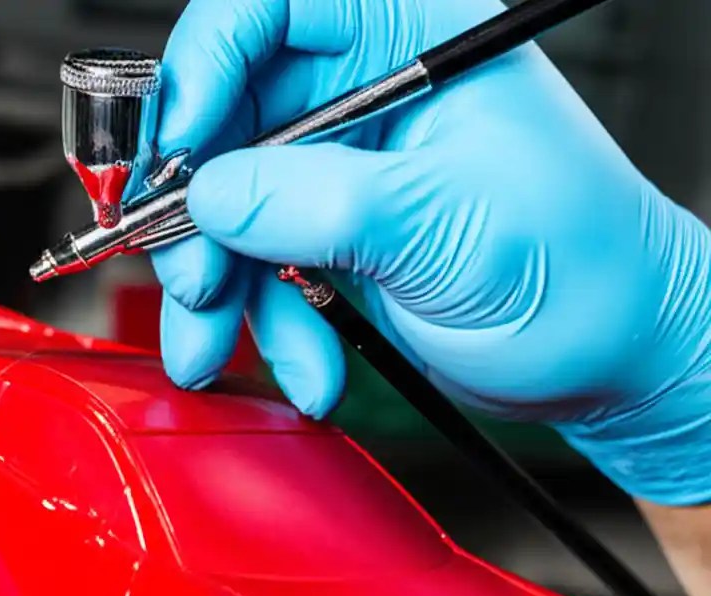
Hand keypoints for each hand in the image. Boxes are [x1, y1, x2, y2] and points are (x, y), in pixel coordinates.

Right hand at [149, 0, 710, 504]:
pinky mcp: (331, 231)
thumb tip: (210, 192)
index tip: (178, 148)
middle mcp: (368, 92)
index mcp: (412, 40)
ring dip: (218, 285)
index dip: (205, 68)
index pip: (272, 11)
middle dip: (196, 208)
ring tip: (222, 344)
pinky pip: (257, 262)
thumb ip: (318, 202)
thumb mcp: (446, 225)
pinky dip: (262, 320)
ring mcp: (344, 166)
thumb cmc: (584, 271)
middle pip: (227, 115)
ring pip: (227, 202)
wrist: (615, 361)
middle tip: (196, 275)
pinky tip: (305, 363)